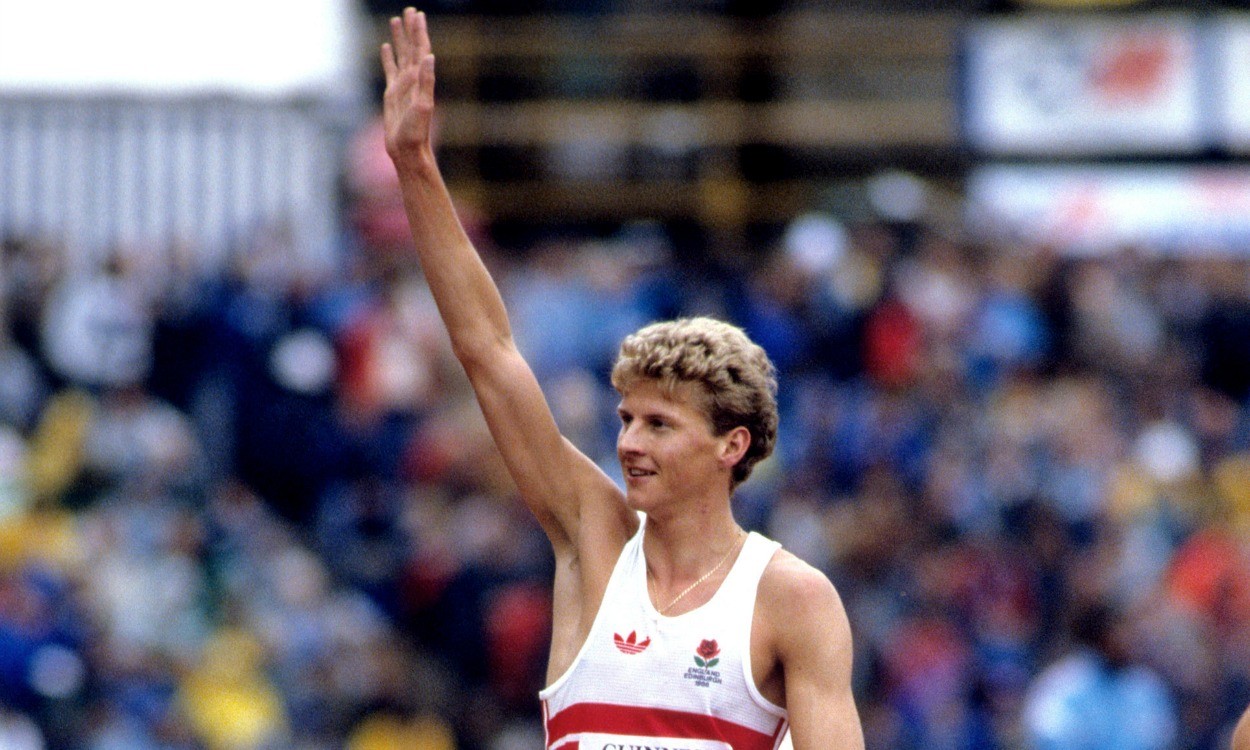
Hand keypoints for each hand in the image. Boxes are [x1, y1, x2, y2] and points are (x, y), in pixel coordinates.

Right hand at [380, 8, 435, 165]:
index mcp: (421, 80)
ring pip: (401, 56)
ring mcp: (403, 86)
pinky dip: (389, 57)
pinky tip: (387, 47)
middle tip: (409, 10)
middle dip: (410, 29)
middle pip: (412, 48)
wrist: (407, 150)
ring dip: (400, 38)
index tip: (417, 14)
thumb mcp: (423, 106)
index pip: (421, 49)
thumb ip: (426, 81)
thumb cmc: (416, 132)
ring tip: (396, 20)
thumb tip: (429, 56)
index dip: (419, 32)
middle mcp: (413, 80)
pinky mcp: (393, 94)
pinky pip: (390, 70)